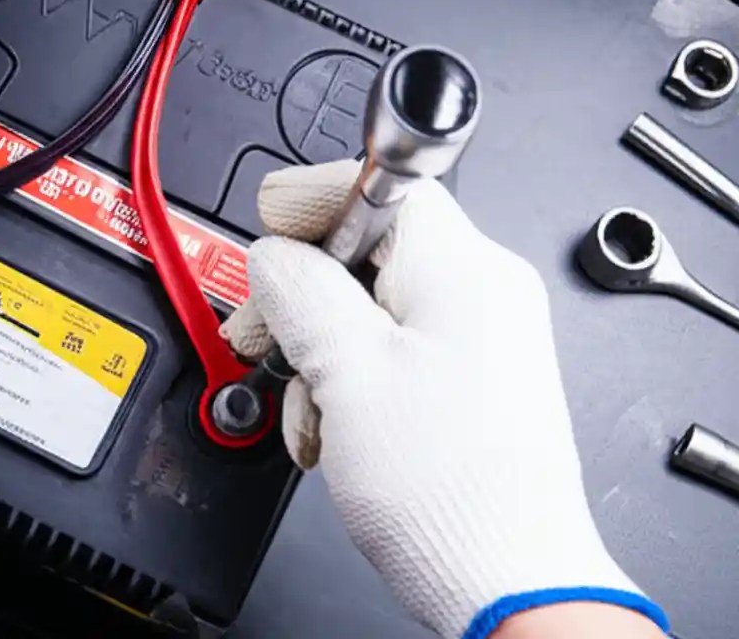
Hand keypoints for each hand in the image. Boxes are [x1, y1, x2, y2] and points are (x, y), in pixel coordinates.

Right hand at [221, 160, 665, 637]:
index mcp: (463, 270)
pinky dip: (351, 381)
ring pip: (372, 309)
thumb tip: (272, 255)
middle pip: (368, 250)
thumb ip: (299, 291)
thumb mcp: (346, 371)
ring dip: (321, 353)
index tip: (269, 218)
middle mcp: (483, 293)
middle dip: (302, 296)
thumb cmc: (447, 486)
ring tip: (311, 410)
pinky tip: (337, 428)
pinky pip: (394, 352)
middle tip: (261, 332)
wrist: (503, 577)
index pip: (383, 186)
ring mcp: (481, 339)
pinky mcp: (471, 381)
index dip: (315, 198)